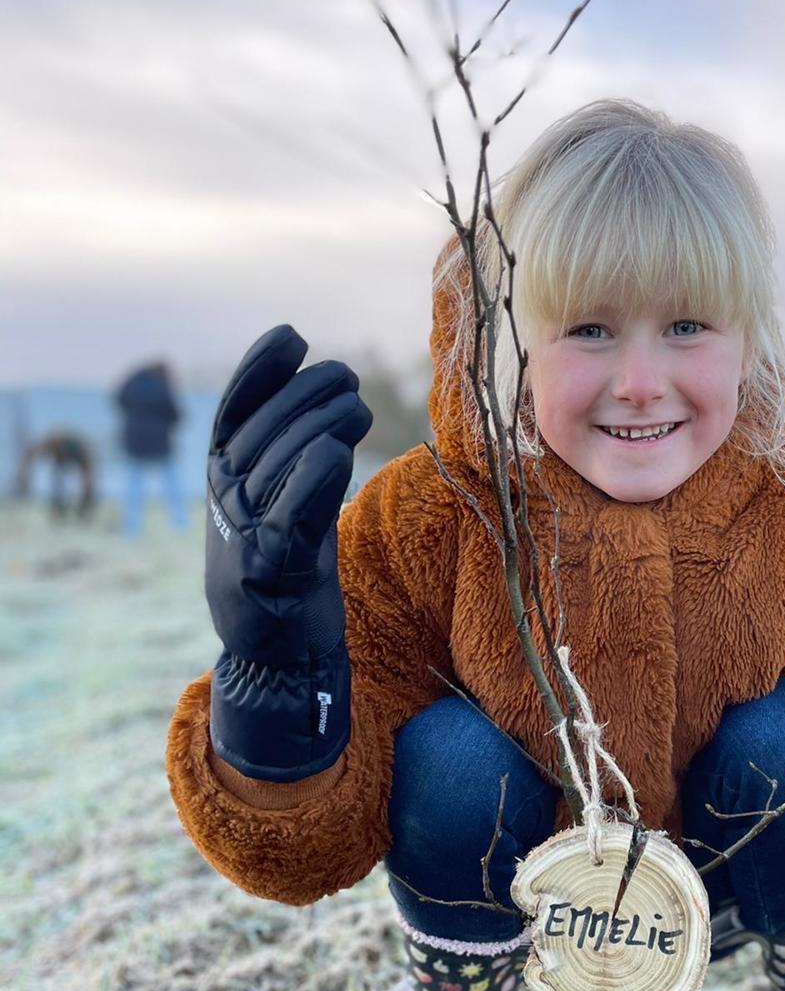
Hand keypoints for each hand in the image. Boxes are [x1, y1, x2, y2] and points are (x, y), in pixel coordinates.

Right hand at [205, 325, 372, 669]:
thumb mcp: (288, 502)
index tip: (292, 339)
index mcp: (221, 477)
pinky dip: (313, 479)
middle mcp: (226, 499)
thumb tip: (330, 393)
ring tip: (357, 408)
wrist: (275, 651)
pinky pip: (290, 514)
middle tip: (347, 379)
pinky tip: (338, 452)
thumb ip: (299, 454)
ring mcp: (244, 533)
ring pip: (280, 463)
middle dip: (307, 393)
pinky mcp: (270, 568)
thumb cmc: (286, 568)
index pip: (232, 410)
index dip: (259, 371)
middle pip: (263, 429)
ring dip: (321, 426)